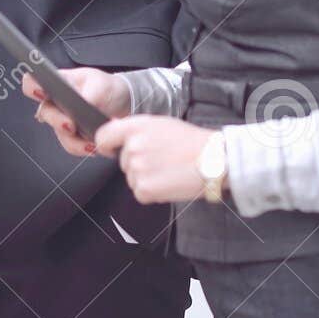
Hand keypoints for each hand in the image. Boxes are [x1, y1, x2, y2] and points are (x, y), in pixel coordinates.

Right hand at [21, 68, 132, 156]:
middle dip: (57, 120)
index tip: (40, 92)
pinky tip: (94, 146)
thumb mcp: (101, 84)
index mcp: (57, 83)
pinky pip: (71, 145)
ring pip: (59, 134)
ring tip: (91, 142)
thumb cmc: (106, 88)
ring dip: (74, 141)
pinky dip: (83, 147)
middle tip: (70, 124)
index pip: (32, 82)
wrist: (122, 104)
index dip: (32, 86)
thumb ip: (91, 93)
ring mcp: (62, 121)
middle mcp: (55, 103)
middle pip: (45, 112)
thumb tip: (85, 103)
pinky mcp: (72, 136)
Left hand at [91, 116, 215, 204]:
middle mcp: (132, 147)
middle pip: (122, 161)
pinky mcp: (144, 189)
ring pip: (132, 178)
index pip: (103, 137)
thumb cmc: (192, 142)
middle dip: (137, 163)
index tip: (112, 150)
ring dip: (147, 178)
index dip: (107, 145)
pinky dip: (153, 192)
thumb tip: (114, 133)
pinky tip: (169, 182)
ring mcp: (137, 169)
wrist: (215, 160)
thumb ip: (136, 129)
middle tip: (162, 160)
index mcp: (135, 127)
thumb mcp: (161, 124)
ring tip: (169, 170)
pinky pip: (140, 193)